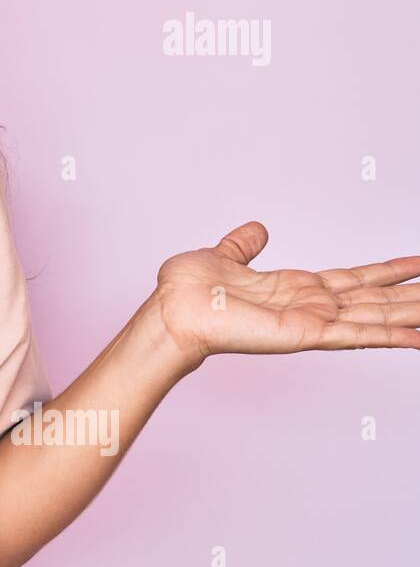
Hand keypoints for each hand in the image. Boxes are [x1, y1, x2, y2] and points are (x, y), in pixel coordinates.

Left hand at [152, 220, 419, 365]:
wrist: (171, 310)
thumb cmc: (187, 291)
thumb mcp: (222, 256)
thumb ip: (243, 246)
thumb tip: (257, 230)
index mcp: (296, 288)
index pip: (353, 279)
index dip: (386, 272)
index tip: (417, 265)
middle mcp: (310, 306)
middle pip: (375, 299)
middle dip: (410, 295)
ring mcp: (311, 322)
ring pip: (376, 317)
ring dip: (411, 314)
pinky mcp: (305, 334)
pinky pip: (357, 335)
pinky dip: (391, 336)